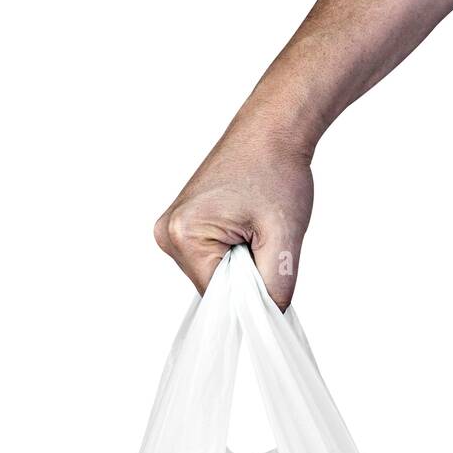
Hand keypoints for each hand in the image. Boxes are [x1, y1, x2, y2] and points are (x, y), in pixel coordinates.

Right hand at [154, 112, 313, 309]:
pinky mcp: (183, 224)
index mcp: (184, 235)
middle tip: (265, 241)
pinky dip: (234, 254)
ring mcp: (172, 229)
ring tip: (255, 228)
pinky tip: (246, 226)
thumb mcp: (284, 236)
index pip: (217, 297)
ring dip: (240, 265)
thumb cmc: (276, 170)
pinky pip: (211, 259)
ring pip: (213, 275)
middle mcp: (168, 233)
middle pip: (212, 288)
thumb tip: (269, 322)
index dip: (248, 297)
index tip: (270, 275)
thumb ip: (276, 286)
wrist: (272, 130)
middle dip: (245, 278)